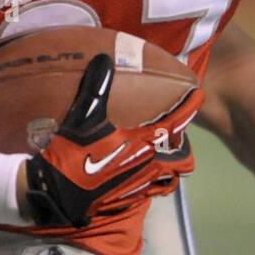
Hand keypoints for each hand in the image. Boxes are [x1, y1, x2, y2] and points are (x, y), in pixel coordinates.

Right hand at [22, 53, 201, 229]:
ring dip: (170, 161)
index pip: (172, 123)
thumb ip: (95, 87)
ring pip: (167, 174)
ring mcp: (137, 184)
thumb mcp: (83, 117)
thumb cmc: (73, 154)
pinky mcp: (125, 196)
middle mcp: (145, 164)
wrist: (56, 194)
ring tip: (162, 148)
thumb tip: (104, 58)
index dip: (187, 109)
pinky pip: (151, 187)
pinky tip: (140, 168)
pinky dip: (154, 177)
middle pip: (178, 155)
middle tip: (176, 127)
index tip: (198, 96)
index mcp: (139, 143)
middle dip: (181, 142)